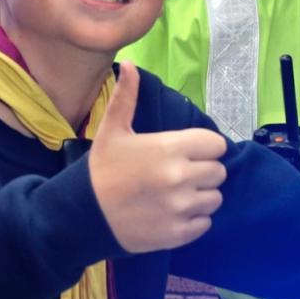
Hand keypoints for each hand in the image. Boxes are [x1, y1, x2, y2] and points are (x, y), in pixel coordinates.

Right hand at [89, 61, 226, 252]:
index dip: (205, 147)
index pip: (216, 145)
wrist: (81, 214)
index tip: (188, 152)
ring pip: (214, 198)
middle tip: (180, 174)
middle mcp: (180, 177)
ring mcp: (180, 208)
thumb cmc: (101, 169)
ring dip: (201, 196)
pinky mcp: (178, 234)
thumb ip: (127, 97)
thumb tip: (130, 64)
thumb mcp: (112, 130)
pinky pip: (205, 223)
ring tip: (177, 194)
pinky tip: (174, 213)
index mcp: (169, 148)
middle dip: (203, 171)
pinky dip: (194, 219)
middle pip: (218, 172)